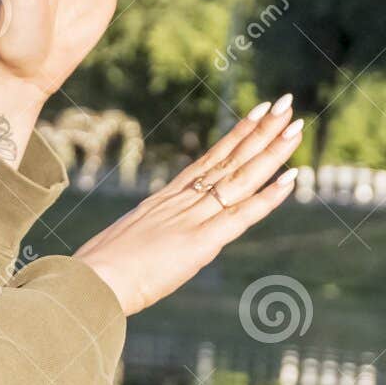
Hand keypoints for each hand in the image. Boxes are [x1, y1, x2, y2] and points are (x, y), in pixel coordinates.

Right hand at [73, 97, 302, 315]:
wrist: (90, 280)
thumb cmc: (98, 272)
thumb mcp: (124, 246)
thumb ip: (145, 239)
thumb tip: (149, 246)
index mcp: (163, 200)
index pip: (208, 161)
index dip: (234, 136)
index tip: (256, 113)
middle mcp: (180, 202)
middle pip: (228, 160)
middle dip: (259, 131)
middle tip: (285, 103)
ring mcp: (191, 218)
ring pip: (239, 179)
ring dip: (270, 151)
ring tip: (294, 126)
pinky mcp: (200, 242)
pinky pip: (241, 215)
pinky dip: (268, 197)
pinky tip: (292, 178)